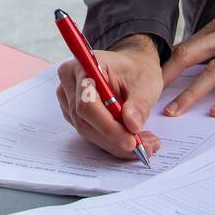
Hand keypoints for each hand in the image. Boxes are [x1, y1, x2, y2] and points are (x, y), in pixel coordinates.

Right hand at [56, 35, 163, 158]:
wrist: (131, 67)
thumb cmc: (137, 70)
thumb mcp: (146, 83)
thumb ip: (139, 104)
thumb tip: (132, 126)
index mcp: (85, 65)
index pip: (88, 104)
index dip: (108, 127)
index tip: (130, 142)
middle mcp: (70, 80)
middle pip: (84, 121)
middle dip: (114, 140)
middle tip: (144, 149)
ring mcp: (68, 98)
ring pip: (86, 130)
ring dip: (115, 143)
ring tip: (145, 145)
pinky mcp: (72, 112)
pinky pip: (89, 132)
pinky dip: (111, 141)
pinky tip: (130, 139)